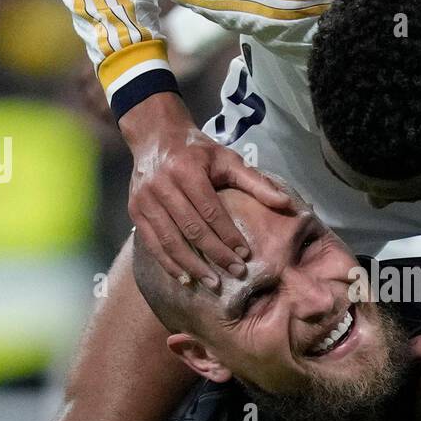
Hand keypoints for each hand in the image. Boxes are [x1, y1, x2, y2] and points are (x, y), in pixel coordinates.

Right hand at [122, 93, 291, 287]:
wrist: (155, 137)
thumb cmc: (198, 151)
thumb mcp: (228, 159)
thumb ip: (256, 182)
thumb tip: (285, 204)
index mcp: (187, 170)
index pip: (210, 210)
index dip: (228, 234)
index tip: (245, 255)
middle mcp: (162, 185)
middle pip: (192, 228)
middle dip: (215, 254)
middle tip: (236, 273)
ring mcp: (145, 200)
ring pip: (170, 240)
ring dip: (192, 265)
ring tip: (213, 283)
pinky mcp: (135, 211)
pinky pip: (153, 243)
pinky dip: (169, 263)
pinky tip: (185, 279)